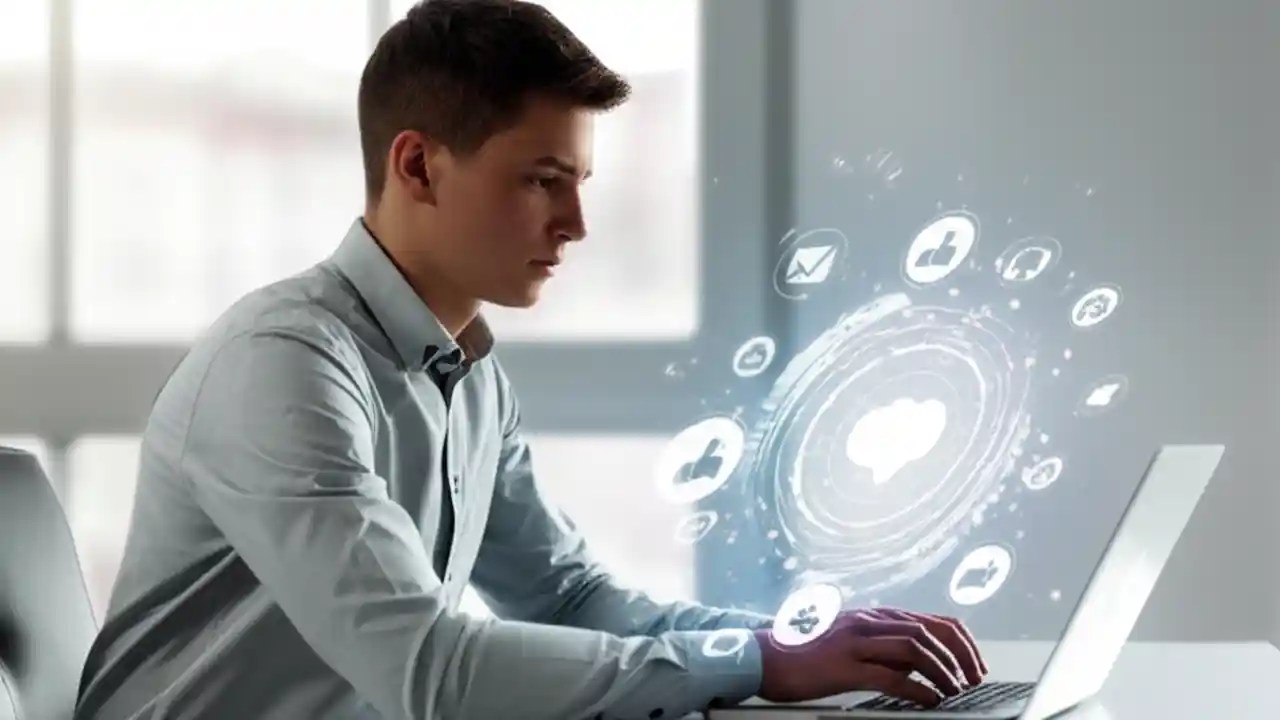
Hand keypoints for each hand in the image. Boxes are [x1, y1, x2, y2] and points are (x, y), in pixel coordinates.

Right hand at [754, 607, 988, 707]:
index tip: (976, 664)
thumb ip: (884, 648)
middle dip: (961, 656)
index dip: (962, 642)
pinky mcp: (844, 666)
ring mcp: (856, 641)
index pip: (932, 619)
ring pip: (916, 649)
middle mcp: (868, 622)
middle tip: (974, 679)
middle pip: (931, 630)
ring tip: (955, 691)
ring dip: (944, 672)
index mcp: (873, 616)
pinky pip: (891, 676)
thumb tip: (921, 665)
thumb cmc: (805, 655)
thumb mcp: (852, 643)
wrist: (762, 657)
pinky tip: (929, 700)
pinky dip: (918, 689)